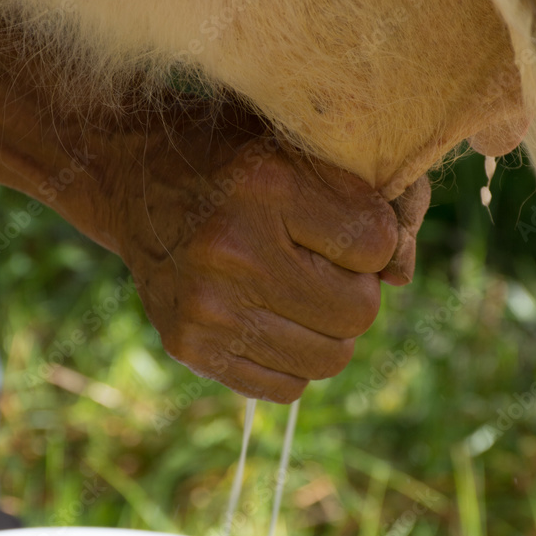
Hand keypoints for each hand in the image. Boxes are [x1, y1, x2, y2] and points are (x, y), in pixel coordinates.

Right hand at [85, 99, 425, 400]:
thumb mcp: (302, 148)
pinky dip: (292, 361)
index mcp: (267, 186)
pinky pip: (288, 388)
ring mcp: (207, 308)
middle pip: (359, 313)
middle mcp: (232, 251)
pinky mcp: (190, 348)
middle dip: (354, 291)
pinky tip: (268, 320)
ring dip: (327, 331)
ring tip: (296, 295)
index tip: (340, 227)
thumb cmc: (237, 162)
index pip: (376, 245)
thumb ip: (371, 198)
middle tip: (322, 268)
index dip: (372, 240)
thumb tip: (402, 273)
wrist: (134, 180)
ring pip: (330, 359)